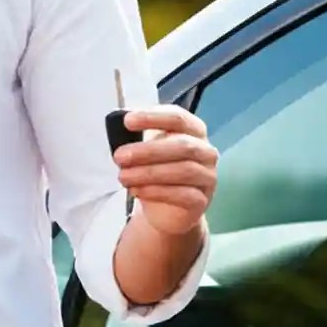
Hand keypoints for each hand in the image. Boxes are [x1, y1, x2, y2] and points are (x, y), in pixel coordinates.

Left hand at [113, 105, 217, 236]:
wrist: (166, 209)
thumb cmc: (158, 169)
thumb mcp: (148, 149)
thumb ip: (138, 136)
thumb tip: (119, 126)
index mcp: (194, 130)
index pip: (178, 118)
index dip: (153, 118)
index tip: (127, 121)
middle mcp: (206, 151)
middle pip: (182, 145)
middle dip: (147, 151)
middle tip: (120, 156)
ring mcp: (208, 177)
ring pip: (183, 170)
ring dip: (148, 173)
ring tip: (123, 177)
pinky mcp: (202, 201)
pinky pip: (184, 195)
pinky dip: (157, 192)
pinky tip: (136, 190)